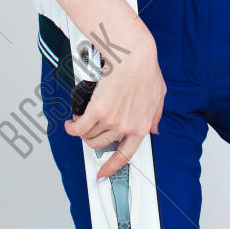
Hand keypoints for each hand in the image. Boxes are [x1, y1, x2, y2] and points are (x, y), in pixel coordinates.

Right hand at [64, 20, 164, 179]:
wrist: (133, 56)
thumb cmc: (145, 70)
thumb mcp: (159, 95)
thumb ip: (155, 115)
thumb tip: (154, 128)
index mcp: (141, 126)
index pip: (125, 155)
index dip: (112, 166)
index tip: (103, 172)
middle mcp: (126, 127)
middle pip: (101, 144)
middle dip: (92, 139)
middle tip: (89, 130)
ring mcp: (111, 121)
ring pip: (89, 135)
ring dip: (82, 130)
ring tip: (81, 120)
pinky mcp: (97, 111)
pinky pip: (79, 128)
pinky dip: (72, 127)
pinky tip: (71, 123)